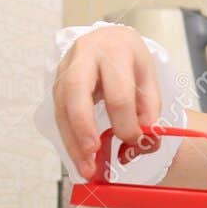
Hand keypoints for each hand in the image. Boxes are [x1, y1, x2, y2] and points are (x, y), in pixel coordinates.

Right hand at [52, 25, 159, 178]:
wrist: (110, 40)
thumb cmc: (130, 61)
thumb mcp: (149, 79)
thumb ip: (149, 110)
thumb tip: (143, 142)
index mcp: (115, 51)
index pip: (118, 93)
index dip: (126, 123)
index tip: (134, 142)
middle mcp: (85, 55)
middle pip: (76, 91)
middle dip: (83, 126)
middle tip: (92, 153)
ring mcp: (65, 68)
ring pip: (62, 106)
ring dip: (72, 141)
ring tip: (86, 167)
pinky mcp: (56, 82)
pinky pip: (59, 113)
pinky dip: (69, 138)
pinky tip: (79, 157)